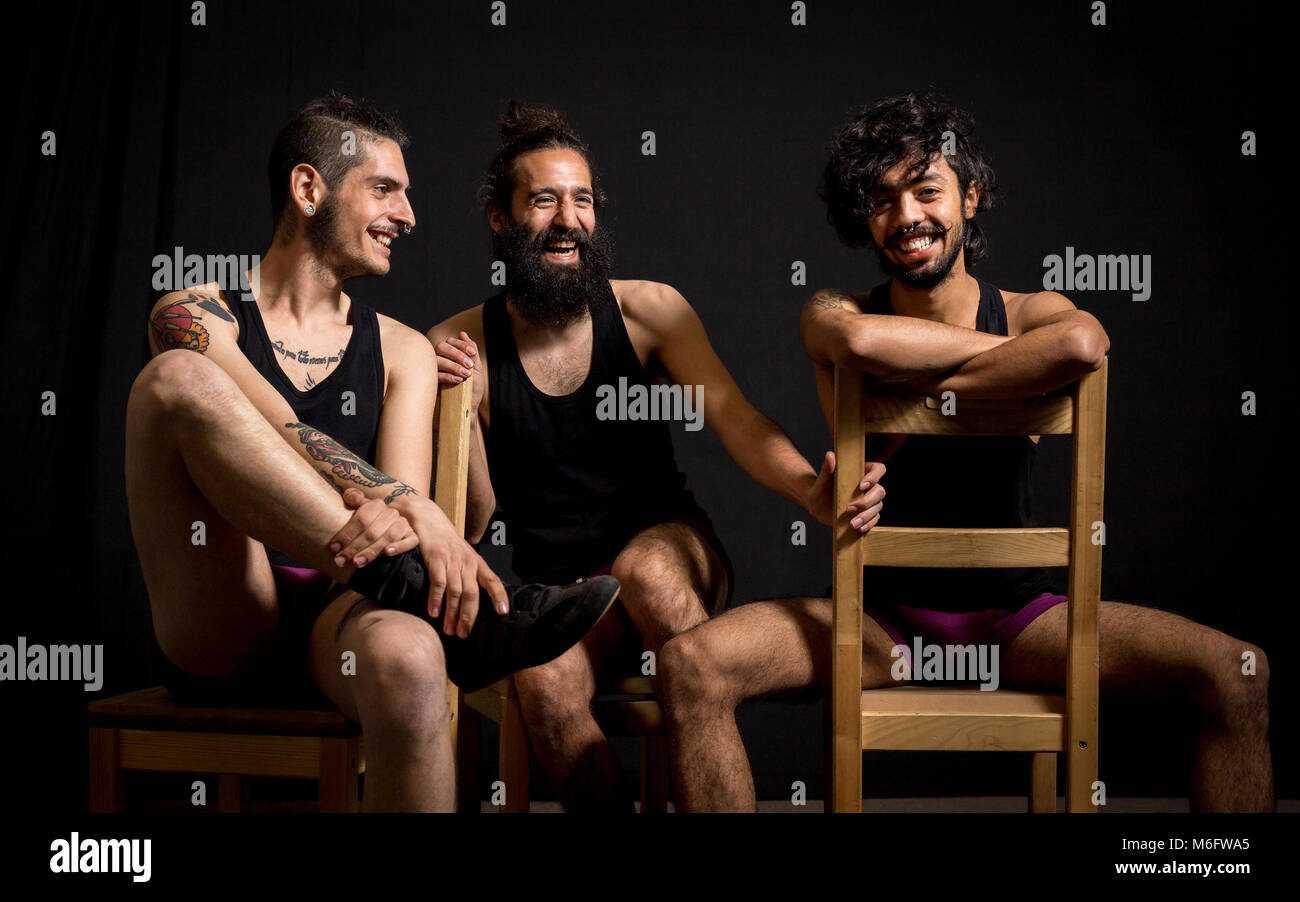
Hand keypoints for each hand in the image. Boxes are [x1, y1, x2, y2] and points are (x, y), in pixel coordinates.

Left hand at [328, 488, 418, 567]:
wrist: (391, 523)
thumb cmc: (370, 520)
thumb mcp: (360, 507)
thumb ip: (353, 498)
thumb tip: (351, 496)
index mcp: (377, 505)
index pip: (361, 519)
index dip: (347, 534)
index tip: (335, 548)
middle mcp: (391, 513)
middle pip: (372, 531)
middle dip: (354, 547)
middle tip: (341, 561)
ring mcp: (403, 524)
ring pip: (388, 538)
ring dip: (372, 551)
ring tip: (357, 562)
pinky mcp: (413, 536)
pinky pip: (410, 541)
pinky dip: (399, 547)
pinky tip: (387, 552)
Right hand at [401, 496, 508, 636]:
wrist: (429, 519)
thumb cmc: (446, 542)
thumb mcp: (462, 557)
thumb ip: (468, 576)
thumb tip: (469, 602)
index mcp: (477, 563)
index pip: (492, 581)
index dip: (498, 596)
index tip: (503, 612)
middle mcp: (467, 562)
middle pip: (473, 593)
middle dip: (468, 616)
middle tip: (463, 633)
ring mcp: (452, 560)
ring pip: (456, 591)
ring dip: (452, 613)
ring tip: (449, 629)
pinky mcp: (436, 558)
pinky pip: (438, 583)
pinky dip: (436, 599)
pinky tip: (434, 612)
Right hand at [435, 331, 483, 410]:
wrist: (469, 408)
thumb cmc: (472, 388)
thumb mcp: (476, 368)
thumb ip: (471, 351)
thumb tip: (463, 333)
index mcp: (450, 354)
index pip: (450, 341)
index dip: (462, 345)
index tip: (473, 353)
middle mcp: (439, 359)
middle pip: (441, 347)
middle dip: (457, 354)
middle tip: (469, 364)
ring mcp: (434, 371)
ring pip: (437, 360)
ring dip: (453, 365)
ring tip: (466, 374)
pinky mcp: (431, 383)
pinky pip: (435, 375)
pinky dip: (447, 375)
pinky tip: (458, 380)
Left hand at [803, 453, 885, 532]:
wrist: (816, 504)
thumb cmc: (820, 489)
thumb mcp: (822, 480)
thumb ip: (827, 468)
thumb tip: (830, 455)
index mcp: (861, 472)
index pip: (878, 469)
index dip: (874, 477)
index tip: (861, 486)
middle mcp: (868, 486)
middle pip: (880, 491)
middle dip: (866, 502)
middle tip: (849, 509)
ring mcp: (869, 501)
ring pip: (877, 507)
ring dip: (866, 516)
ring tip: (852, 523)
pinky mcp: (866, 514)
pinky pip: (874, 519)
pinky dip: (868, 524)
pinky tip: (859, 528)